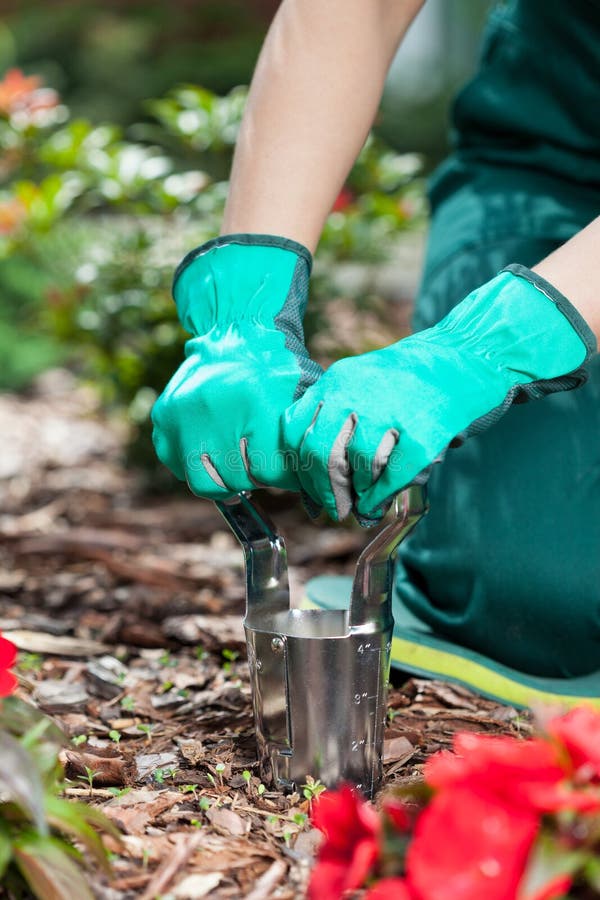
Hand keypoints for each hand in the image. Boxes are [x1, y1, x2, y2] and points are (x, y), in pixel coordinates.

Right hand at [152, 234, 321, 497]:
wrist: (240, 331)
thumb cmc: (278, 371)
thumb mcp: (302, 397)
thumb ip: (303, 442)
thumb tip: (315, 496)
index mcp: (257, 404)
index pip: (269, 473)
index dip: (281, 479)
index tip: (286, 471)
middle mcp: (216, 410)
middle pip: (235, 481)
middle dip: (252, 480)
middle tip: (259, 467)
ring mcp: (184, 414)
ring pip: (202, 482)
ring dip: (222, 480)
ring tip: (235, 463)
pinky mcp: (164, 416)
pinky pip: (176, 465)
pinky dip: (195, 465)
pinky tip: (212, 449)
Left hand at [284, 265, 594, 521]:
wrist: (470, 352)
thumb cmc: (413, 376)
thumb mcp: (364, 379)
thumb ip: (337, 415)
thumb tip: (313, 476)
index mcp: (338, 378)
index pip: (297, 430)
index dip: (300, 467)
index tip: (310, 488)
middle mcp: (359, 392)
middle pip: (321, 453)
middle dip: (325, 490)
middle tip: (334, 508)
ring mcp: (393, 411)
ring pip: (357, 467)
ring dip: (356, 494)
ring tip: (360, 503)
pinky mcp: (424, 432)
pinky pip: (393, 475)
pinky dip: (381, 496)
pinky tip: (377, 504)